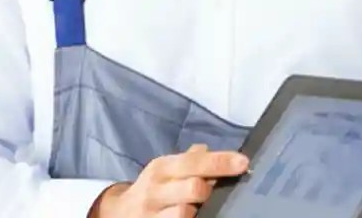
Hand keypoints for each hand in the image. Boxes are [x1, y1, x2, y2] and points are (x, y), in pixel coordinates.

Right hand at [90, 144, 248, 217]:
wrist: (118, 214)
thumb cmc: (153, 190)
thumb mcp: (167, 170)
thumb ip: (190, 160)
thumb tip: (212, 150)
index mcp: (162, 168)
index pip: (194, 162)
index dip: (221, 162)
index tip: (244, 163)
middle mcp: (156, 190)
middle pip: (194, 189)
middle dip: (209, 191)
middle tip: (214, 192)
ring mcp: (152, 215)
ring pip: (184, 214)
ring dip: (199, 213)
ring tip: (200, 210)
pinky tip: (196, 217)